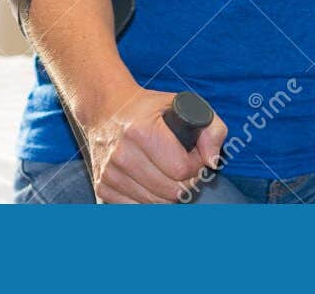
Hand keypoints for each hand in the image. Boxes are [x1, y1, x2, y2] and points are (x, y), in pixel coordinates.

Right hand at [76, 83, 227, 203]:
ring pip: (155, 205)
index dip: (195, 166)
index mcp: (142, 132)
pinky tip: (151, 183)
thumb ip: (212, 129)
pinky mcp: (102, 189)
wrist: (105, 110)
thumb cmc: (149, 108)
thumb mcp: (185, 104)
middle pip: (170, 192)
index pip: (181, 170)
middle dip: (185, 182)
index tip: (193, 156)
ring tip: (167, 172)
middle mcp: (122, 155)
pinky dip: (150, 201)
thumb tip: (212, 162)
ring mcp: (109, 175)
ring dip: (168, 193)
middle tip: (183, 166)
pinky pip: (137, 210)